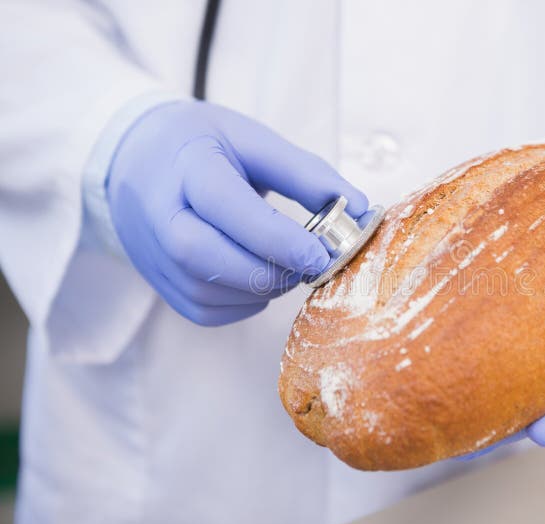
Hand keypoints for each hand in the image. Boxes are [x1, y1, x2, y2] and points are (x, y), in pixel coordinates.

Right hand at [107, 100, 366, 325]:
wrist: (133, 156)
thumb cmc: (202, 144)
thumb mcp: (253, 140)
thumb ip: (306, 174)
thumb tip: (361, 210)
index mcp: (186, 166)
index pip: (226, 207)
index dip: (276, 238)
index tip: (320, 254)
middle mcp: (158, 214)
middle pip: (205, 257)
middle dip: (269, 270)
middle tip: (310, 263)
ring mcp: (151, 253)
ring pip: (206, 292)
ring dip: (260, 289)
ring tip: (287, 267)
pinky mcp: (157, 281)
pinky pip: (203, 311)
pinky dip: (242, 305)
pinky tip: (260, 280)